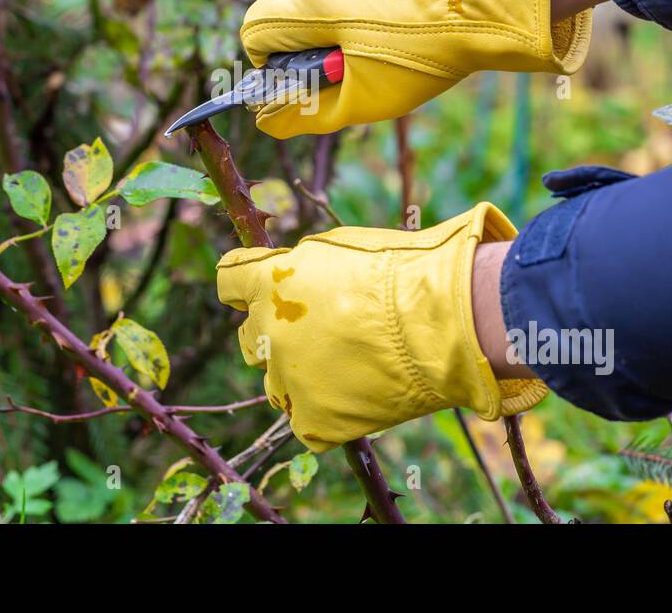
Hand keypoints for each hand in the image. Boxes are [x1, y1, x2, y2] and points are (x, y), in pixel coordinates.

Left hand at [216, 203, 546, 452]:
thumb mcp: (341, 247)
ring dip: (299, 375)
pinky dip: (324, 415)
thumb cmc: (401, 270)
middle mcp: (269, 331)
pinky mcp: (316, 420)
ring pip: (276, 384)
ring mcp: (289, 379)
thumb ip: (302, 266)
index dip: (246, 287)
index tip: (265, 289)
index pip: (229, 283)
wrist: (443, 319)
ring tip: (345, 366)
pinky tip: (353, 399)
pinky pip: (305, 424)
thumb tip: (292, 273)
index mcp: (269, 282)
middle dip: (276, 332)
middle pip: (251, 337)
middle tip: (318, 331)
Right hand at [240, 0, 593, 137]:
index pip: (257, 30)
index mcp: (306, 2)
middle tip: (367, 55)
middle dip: (319, 33)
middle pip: (296, 4)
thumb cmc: (429, 48)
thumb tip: (269, 121)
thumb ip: (308, 112)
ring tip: (400, 23)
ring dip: (348, 1)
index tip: (305, 73)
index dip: (273, 60)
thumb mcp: (367, 96)